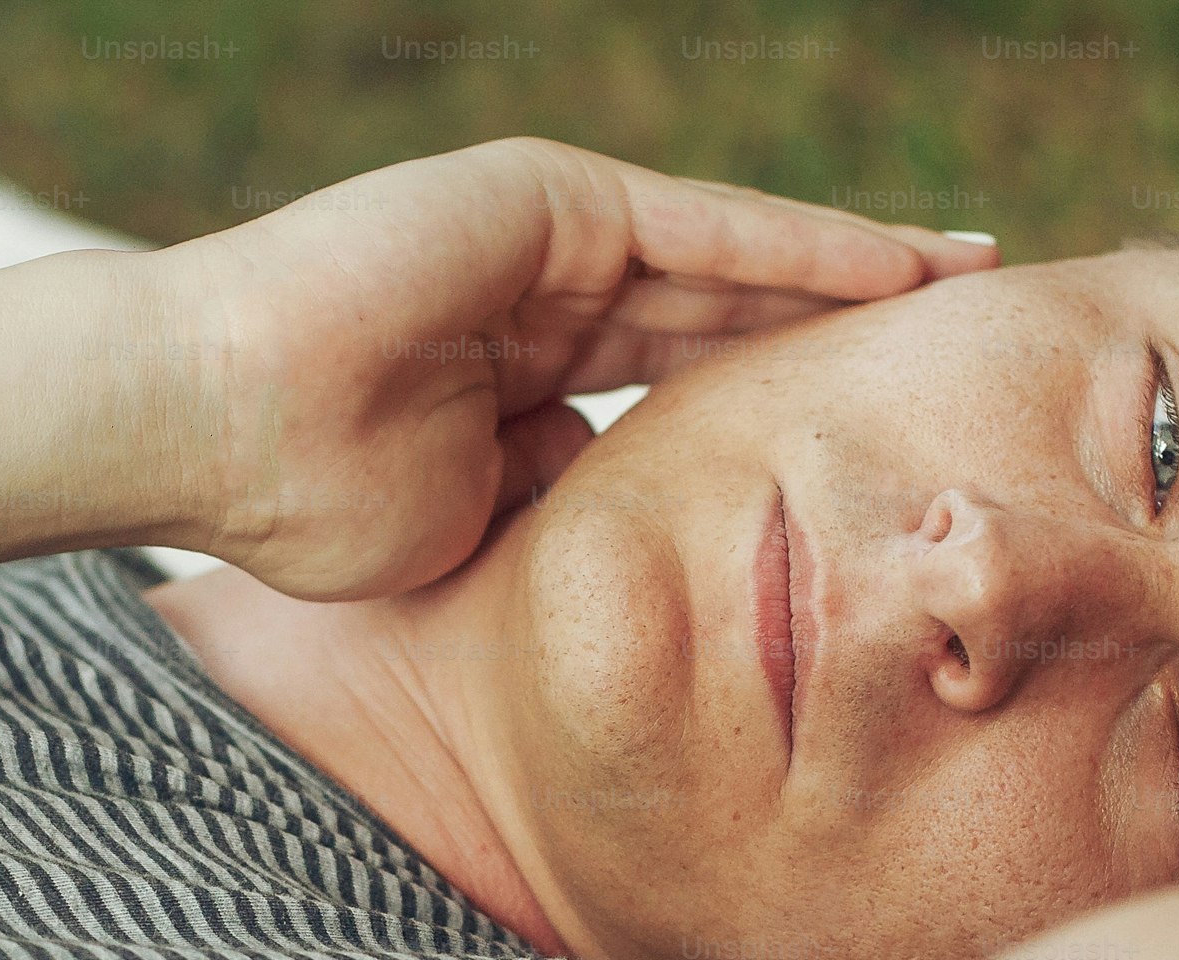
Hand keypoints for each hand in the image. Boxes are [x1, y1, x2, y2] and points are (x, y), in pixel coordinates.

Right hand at [139, 137, 996, 599]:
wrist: (213, 419)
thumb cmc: (304, 500)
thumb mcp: (469, 530)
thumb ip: (559, 514)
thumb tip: (645, 542)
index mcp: (526, 381)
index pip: (680, 393)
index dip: (777, 413)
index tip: (865, 450)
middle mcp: (550, 301)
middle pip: (730, 317)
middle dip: (842, 331)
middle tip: (957, 344)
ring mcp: (552, 242)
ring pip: (738, 262)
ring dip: (856, 272)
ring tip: (965, 280)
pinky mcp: (552, 197)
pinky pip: (706, 231)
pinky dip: (802, 246)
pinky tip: (900, 265)